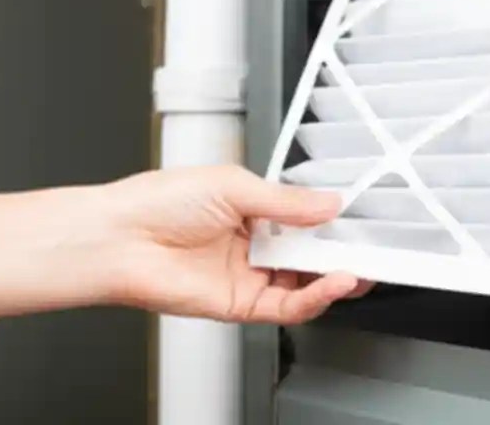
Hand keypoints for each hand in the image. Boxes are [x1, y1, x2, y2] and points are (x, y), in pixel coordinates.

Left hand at [97, 166, 369, 323]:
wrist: (119, 238)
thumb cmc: (156, 202)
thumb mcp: (234, 185)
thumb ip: (287, 201)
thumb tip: (328, 204)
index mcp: (252, 210)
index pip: (305, 218)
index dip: (332, 221)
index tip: (359, 218)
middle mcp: (253, 245)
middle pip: (310, 254)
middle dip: (342, 251)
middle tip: (370, 247)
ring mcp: (249, 276)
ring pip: (305, 283)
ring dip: (336, 276)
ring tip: (359, 266)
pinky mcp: (242, 305)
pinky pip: (289, 305)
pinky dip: (317, 296)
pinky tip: (335, 282)